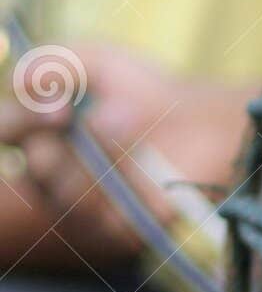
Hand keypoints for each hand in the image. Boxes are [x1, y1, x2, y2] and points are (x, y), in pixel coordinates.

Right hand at [0, 43, 248, 258]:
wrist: (211, 124)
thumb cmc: (152, 92)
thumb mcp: (102, 63)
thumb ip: (55, 61)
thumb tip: (20, 81)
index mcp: (46, 133)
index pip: (9, 130)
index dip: (23, 120)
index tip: (61, 108)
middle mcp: (63, 173)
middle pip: (40, 168)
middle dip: (67, 144)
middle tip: (103, 124)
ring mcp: (94, 205)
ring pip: (71, 196)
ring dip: (102, 162)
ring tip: (132, 134)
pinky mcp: (126, 229)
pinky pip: (107, 220)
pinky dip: (128, 190)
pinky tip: (149, 171)